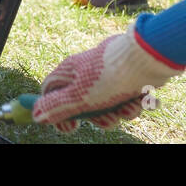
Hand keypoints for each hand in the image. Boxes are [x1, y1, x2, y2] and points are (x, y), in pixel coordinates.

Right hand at [32, 27, 183, 132]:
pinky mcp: (128, 77)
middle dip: (99, 116)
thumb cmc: (111, 76)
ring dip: (120, 112)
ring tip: (129, 107)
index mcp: (70, 72)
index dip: (57, 112)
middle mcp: (87, 72)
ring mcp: (108, 75)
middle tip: (108, 118)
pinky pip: (127, 98)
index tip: (72, 126)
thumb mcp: (80, 97)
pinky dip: (134, 103)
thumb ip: (57, 107)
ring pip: (109, 104)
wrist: (149, 59)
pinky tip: (141, 99)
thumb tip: (36, 115)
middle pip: (83, 104)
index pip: (51, 92)